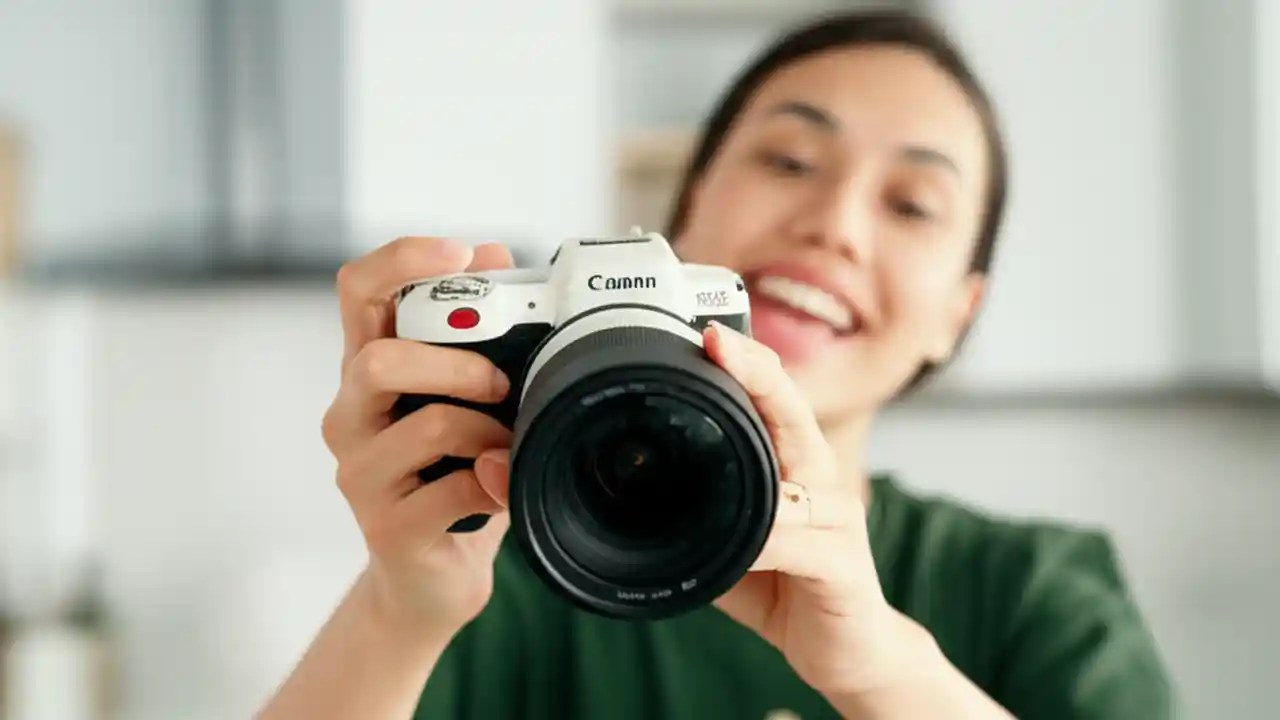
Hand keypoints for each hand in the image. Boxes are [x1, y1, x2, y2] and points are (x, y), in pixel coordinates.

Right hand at [321, 236, 517, 640]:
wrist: (432, 578)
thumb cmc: (454, 474)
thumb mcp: (471, 396)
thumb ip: (479, 331)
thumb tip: (499, 255)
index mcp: (369, 367)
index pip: (358, 290)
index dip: (402, 259)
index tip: (462, 252)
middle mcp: (350, 414)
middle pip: (377, 359)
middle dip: (458, 363)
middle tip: (504, 384)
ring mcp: (360, 473)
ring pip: (425, 425)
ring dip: (487, 429)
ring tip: (508, 443)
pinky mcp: (386, 526)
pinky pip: (451, 489)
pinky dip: (494, 483)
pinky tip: (501, 486)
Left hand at [702, 321, 931, 699]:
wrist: (849, 650)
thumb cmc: (787, 587)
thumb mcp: (729, 545)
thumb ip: (698, 515)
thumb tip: (631, 497)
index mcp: (793, 465)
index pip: (774, 400)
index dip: (747, 363)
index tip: (709, 333)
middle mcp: (821, 480)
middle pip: (794, 414)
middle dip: (758, 374)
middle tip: (718, 343)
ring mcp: (838, 520)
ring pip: (802, 474)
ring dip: (760, 455)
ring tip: (720, 428)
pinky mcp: (844, 565)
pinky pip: (803, 545)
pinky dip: (770, 542)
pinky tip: (747, 541)